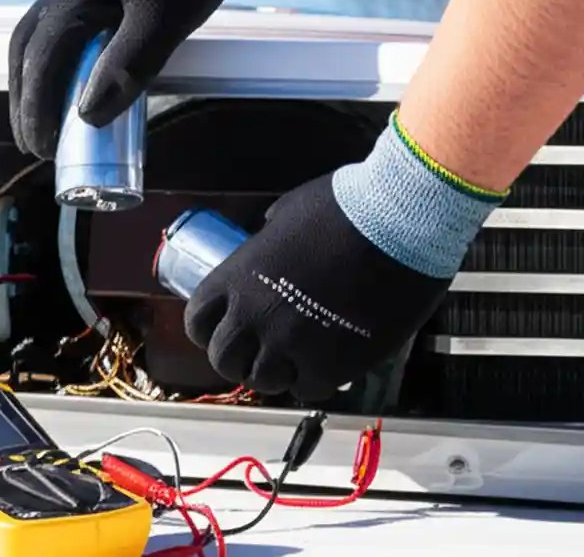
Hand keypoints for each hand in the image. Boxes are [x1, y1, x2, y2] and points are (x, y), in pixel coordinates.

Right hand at [7, 0, 233, 158]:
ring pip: (35, 41)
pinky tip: (65, 81)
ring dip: (32, 83)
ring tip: (39, 120)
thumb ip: (124, 70)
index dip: (36, 111)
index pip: (40, 64)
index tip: (41, 148)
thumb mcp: (161, 24)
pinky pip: (56, 30)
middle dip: (24, 102)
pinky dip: (51, 63)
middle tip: (32, 145)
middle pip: (25, 54)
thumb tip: (87, 118)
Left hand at [183, 174, 453, 401]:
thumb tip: (263, 247)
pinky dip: (314, 381)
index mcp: (236, 278)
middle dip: (238, 358)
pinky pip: (308, 389)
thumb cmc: (343, 208)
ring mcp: (290, 344)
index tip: (226, 329)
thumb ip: (265, 243)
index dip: (209, 330)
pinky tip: (326, 364)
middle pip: (224, 359)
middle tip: (259, 351)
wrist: (400, 225)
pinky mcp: (332, 365)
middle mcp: (254, 316)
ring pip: (264, 381)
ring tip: (294, 360)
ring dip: (276, 372)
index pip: (197, 321)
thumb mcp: (284, 216)